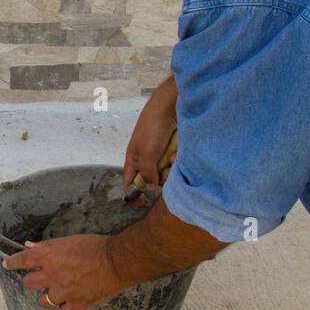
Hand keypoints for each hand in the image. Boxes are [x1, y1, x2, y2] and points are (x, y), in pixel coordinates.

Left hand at [1, 234, 128, 309]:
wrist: (116, 261)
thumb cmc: (95, 246)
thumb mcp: (69, 240)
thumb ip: (50, 247)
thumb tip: (35, 248)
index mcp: (47, 256)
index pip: (22, 260)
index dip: (13, 262)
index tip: (8, 264)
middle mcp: (51, 275)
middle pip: (28, 284)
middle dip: (33, 281)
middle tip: (41, 279)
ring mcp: (63, 292)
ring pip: (44, 302)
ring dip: (48, 297)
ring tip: (58, 292)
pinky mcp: (77, 304)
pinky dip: (64, 309)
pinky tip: (69, 304)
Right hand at [124, 76, 177, 207]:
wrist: (170, 106)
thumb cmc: (153, 127)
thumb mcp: (147, 153)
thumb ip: (147, 172)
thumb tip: (149, 188)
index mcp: (133, 157)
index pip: (130, 179)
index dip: (133, 192)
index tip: (139, 204)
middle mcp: (146, 156)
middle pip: (151, 178)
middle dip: (159, 179)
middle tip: (166, 174)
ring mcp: (160, 152)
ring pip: (165, 171)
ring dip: (170, 168)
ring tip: (174, 158)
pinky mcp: (172, 148)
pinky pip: (174, 161)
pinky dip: (177, 159)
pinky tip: (179, 153)